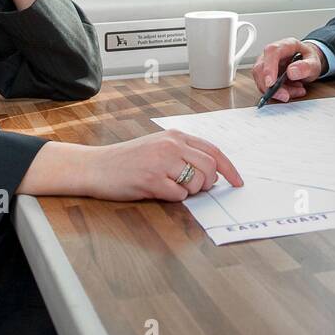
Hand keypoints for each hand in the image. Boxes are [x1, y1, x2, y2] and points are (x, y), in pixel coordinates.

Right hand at [81, 130, 243, 201]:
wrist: (96, 166)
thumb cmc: (127, 160)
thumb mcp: (158, 146)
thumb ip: (183, 152)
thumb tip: (212, 171)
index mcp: (175, 136)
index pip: (213, 151)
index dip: (229, 168)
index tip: (238, 182)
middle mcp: (171, 145)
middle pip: (210, 168)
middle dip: (208, 183)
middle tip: (197, 188)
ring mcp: (161, 162)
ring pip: (196, 183)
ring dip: (189, 191)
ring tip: (170, 187)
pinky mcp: (152, 180)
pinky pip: (178, 195)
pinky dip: (173, 198)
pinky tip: (157, 190)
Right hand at [251, 37, 326, 101]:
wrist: (307, 63)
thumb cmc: (308, 60)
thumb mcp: (314, 63)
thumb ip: (306, 67)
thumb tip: (291, 72)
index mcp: (286, 45)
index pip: (271, 52)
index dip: (269, 68)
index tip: (271, 84)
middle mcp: (272, 53)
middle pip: (261, 68)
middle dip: (270, 86)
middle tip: (285, 96)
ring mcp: (267, 64)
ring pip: (262, 80)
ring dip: (277, 91)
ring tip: (296, 91)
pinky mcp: (266, 75)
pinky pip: (266, 86)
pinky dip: (278, 93)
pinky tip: (291, 91)